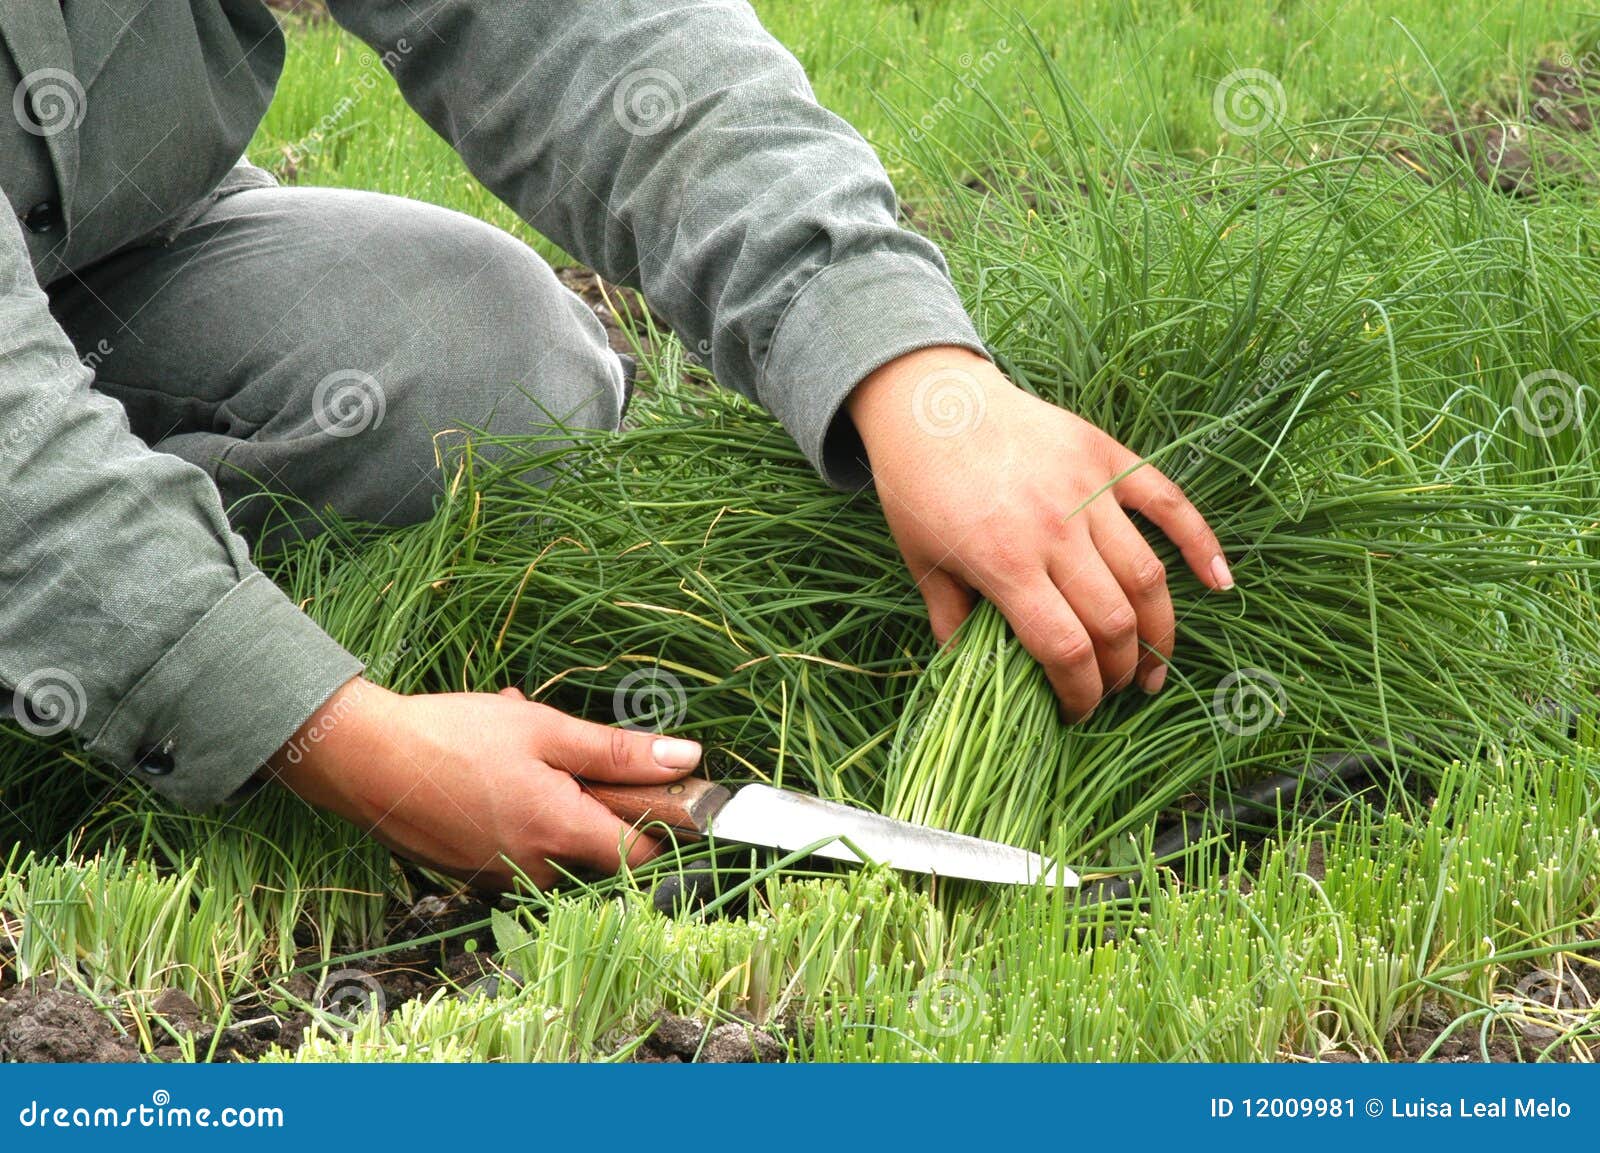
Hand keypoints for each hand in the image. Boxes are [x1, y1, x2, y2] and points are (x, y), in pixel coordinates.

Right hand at [265, 678, 701, 890]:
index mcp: (561, 833)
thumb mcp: (545, 730)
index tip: (656, 788)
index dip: (659, 823)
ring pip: (554, 842)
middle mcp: (534, 870)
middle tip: (562, 747)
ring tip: (516, 747)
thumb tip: (686, 759)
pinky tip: (490, 769)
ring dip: (550, 796)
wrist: (361, 760)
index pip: (642, 855)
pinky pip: (517, 845)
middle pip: (597, 848)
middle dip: (592, 796)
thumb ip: (618, 752)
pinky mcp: (470, 874)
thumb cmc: (453, 737)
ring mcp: (499, 877)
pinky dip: (517, 809)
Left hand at [846, 346, 1232, 718]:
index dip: (1080, 695)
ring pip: (1147, 576)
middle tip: (1113, 691)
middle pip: (1114, 622)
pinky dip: (1202, 545)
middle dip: (1119, 672)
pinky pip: (1169, 504)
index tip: (1077, 714)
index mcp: (1006, 562)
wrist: (931, 402)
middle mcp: (1055, 529)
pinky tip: (1220, 584)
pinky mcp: (1107, 457)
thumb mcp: (922, 563)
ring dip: (1160, 632)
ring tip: (1154, 666)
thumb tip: (970, 680)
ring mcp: (1088, 490)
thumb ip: (951, 623)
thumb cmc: (919, 488)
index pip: (1066, 650)